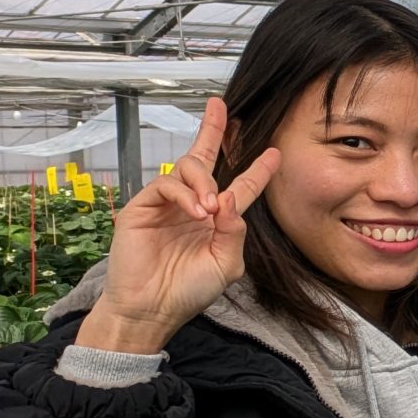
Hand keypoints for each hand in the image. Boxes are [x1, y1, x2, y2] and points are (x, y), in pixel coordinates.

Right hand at [75, 98, 281, 355]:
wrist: (152, 309)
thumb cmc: (188, 291)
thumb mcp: (227, 263)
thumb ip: (235, 231)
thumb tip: (231, 199)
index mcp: (216, 220)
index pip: (241, 187)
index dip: (257, 169)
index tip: (274, 152)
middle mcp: (192, 206)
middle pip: (204, 160)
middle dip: (212, 131)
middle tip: (221, 108)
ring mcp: (167, 205)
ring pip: (188, 168)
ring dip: (205, 183)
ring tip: (211, 208)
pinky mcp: (143, 206)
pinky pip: (167, 184)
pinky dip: (186, 194)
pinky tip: (197, 212)